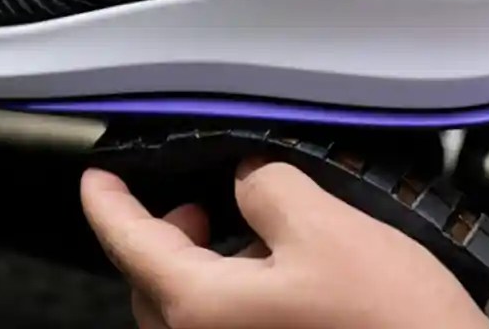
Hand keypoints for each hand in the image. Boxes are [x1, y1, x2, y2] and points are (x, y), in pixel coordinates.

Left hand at [80, 161, 488, 328]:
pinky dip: (236, 294)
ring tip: (252, 237)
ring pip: (191, 310)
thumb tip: (248, 175)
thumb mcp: (326, 223)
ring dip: (206, 266)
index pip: (129, 243)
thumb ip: (267, 185)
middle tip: (194, 203)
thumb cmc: (392, 321)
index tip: (97, 178)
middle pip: (154, 283)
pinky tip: (282, 276)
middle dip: (164, 236)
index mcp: (202, 308)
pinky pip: (227, 328)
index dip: (108, 201)